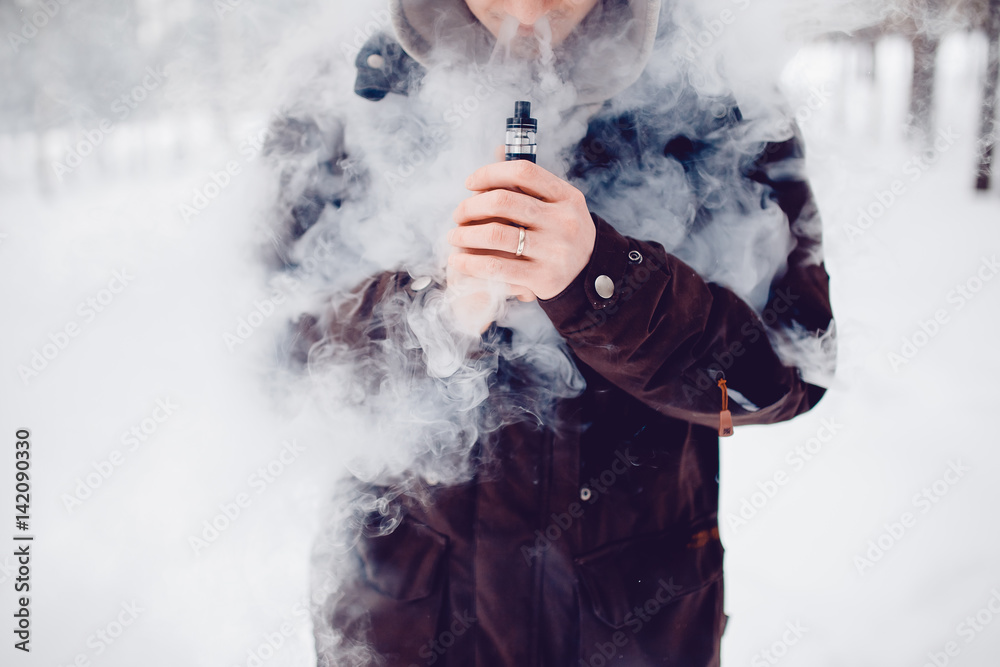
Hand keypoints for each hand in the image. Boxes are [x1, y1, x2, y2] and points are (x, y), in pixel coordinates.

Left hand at [447, 160, 595, 300]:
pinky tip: (458, 260)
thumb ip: (529, 183)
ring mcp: (554, 251)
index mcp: (567, 197)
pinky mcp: (543, 278)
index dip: (490, 172)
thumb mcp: (558, 204)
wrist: (589, 276)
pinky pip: (496, 267)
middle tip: (458, 214)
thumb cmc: (563, 234)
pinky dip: (470, 263)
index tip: (470, 183)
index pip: (523, 171)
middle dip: (471, 206)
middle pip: (504, 202)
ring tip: (454, 236)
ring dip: (465, 234)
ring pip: (495, 234)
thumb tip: (497, 150)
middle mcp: (563, 221)